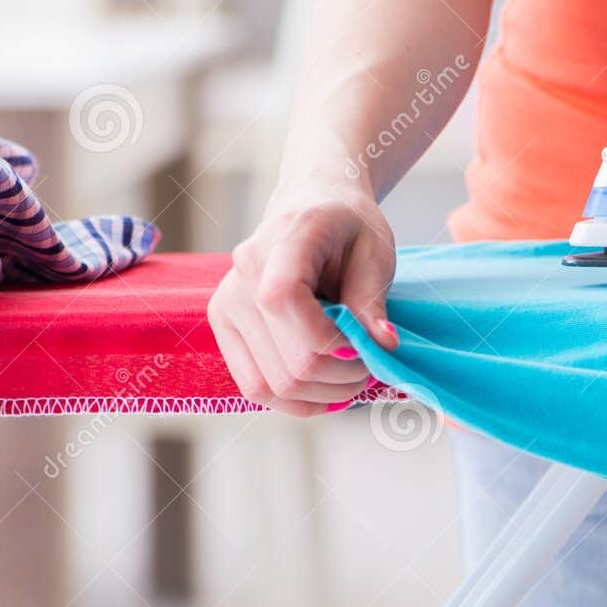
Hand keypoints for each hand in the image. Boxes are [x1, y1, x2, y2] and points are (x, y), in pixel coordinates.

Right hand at [208, 189, 399, 415]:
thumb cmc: (349, 226)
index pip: (285, 301)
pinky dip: (295, 400)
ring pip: (270, 385)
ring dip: (321, 395)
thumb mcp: (375, 252)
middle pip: (287, 360)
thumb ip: (373, 301)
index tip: (368, 346)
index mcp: (283, 240)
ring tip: (351, 377)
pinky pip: (254, 387)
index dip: (332, 341)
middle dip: (340, 378)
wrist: (312, 206)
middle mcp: (242, 274)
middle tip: (372, 367)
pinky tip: (325, 388)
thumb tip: (382, 346)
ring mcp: (226, 304)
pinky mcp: (223, 327)